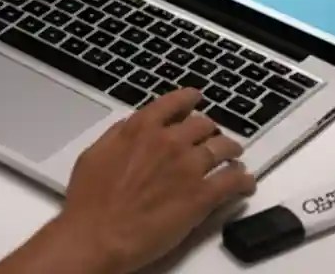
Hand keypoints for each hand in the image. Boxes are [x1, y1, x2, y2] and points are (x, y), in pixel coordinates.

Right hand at [0, 89, 255, 273]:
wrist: (97, 235)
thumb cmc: (89, 201)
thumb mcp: (94, 155)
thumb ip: (117, 136)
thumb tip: (131, 127)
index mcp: (140, 129)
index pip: (174, 103)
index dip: (188, 98)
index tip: (195, 98)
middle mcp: (168, 142)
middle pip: (204, 124)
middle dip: (209, 130)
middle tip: (211, 137)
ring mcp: (188, 167)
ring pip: (224, 148)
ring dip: (231, 151)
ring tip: (233, 158)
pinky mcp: (202, 196)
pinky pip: (234, 181)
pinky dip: (243, 180)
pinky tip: (244, 183)